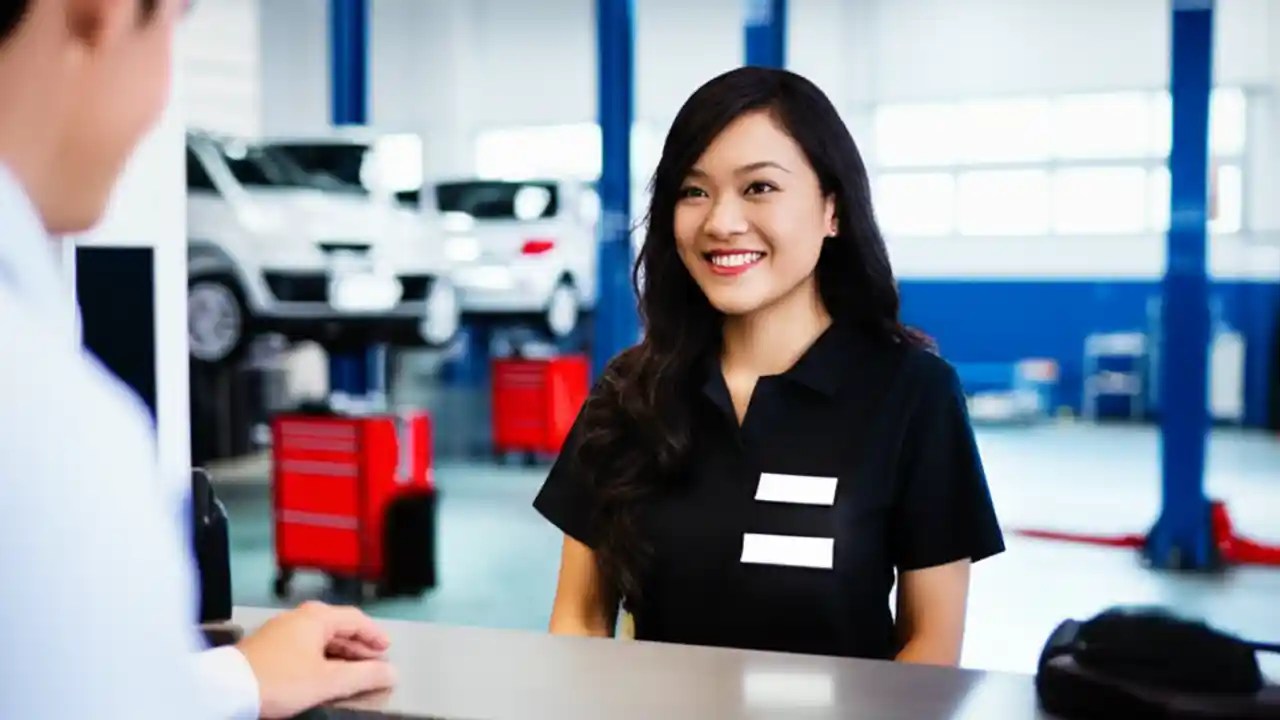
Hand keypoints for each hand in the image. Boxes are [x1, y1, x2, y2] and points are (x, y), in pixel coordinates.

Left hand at [235, 600, 395, 718]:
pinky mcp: (266, 646)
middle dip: (357, 645)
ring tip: (349, 669)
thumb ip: (362, 676)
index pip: (356, 619)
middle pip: (337, 626)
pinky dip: (318, 656)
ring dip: (338, 652)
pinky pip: (302, 645)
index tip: (384, 647)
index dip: (374, 635)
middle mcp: (297, 618)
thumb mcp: (328, 681)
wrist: (227, 689)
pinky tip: (320, 672)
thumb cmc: (273, 680)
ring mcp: (279, 630)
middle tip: (372, 660)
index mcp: (315, 617)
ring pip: (318, 637)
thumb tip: (387, 672)